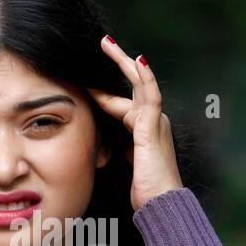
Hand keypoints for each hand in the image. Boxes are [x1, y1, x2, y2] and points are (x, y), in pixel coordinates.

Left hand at [87, 36, 182, 210]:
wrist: (160, 202)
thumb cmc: (144, 190)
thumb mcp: (124, 165)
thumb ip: (118, 148)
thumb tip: (102, 143)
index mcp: (144, 130)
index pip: (121, 103)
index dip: (102, 92)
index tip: (85, 81)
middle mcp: (152, 121)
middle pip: (133, 85)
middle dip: (117, 63)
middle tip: (103, 42)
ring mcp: (155, 121)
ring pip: (139, 83)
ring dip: (123, 61)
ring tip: (107, 43)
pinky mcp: (154, 125)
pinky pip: (150, 94)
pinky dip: (145, 76)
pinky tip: (137, 60)